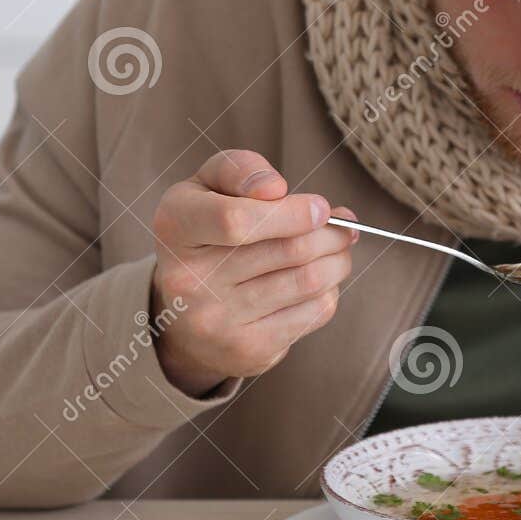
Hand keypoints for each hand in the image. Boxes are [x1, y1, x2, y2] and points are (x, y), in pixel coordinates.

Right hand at [150, 149, 357, 396]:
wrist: (181, 315)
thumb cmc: (206, 234)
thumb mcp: (206, 188)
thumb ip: (240, 170)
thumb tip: (277, 188)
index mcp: (177, 227)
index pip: (236, 220)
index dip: (292, 212)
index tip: (320, 207)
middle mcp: (189, 279)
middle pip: (288, 251)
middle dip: (331, 234)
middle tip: (343, 226)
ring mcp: (217, 320)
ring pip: (309, 281)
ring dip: (339, 260)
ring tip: (340, 248)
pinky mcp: (248, 349)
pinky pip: (314, 313)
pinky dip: (330, 291)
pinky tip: (321, 281)